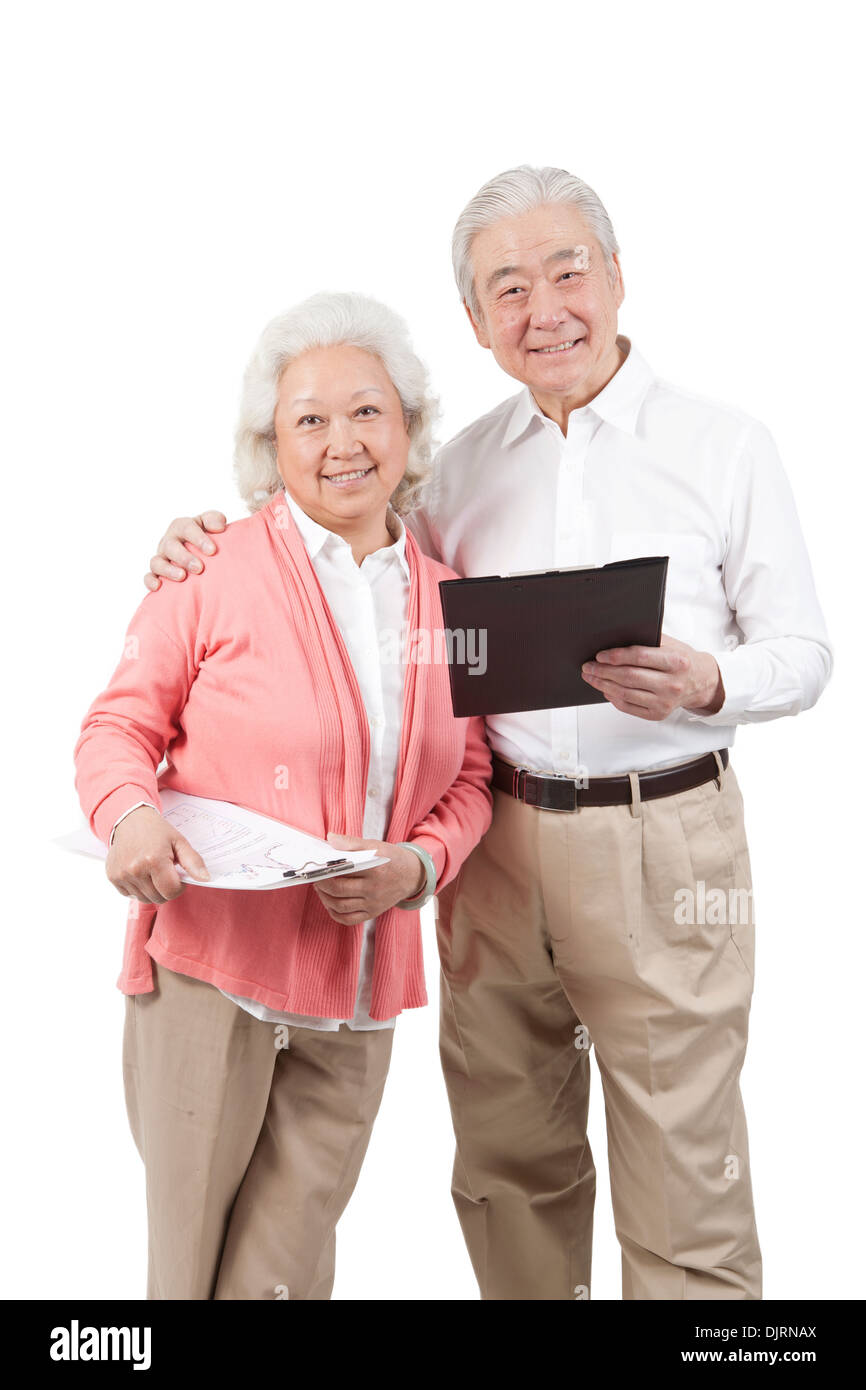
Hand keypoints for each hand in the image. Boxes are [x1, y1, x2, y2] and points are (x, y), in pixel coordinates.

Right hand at [105, 806, 209, 902]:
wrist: (129, 820)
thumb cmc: (156, 831)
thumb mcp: (179, 841)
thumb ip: (194, 862)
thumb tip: (206, 879)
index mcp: (154, 860)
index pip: (172, 891)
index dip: (179, 886)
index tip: (177, 874)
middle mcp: (135, 870)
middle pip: (159, 898)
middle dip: (166, 888)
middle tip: (165, 871)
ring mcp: (122, 875)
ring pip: (145, 898)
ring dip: (152, 890)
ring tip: (152, 871)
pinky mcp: (113, 877)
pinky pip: (131, 895)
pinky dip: (138, 888)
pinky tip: (140, 873)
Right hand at [144, 511, 226, 590]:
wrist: (202, 553)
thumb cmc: (208, 538)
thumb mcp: (212, 524)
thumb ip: (215, 519)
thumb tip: (218, 527)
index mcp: (182, 527)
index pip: (186, 528)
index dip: (198, 538)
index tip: (212, 551)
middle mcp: (169, 541)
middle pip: (170, 546)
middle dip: (184, 557)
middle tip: (199, 568)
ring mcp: (161, 557)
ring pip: (157, 562)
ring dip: (168, 570)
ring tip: (182, 577)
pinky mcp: (156, 573)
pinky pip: (149, 577)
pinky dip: (151, 581)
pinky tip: (158, 587)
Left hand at [312, 833, 426, 925]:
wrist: (412, 875)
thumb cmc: (391, 858)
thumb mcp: (375, 845)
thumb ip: (352, 842)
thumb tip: (330, 839)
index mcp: (375, 869)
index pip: (344, 871)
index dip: (326, 870)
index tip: (317, 866)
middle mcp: (374, 890)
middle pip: (339, 890)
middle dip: (322, 884)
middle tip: (316, 877)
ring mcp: (373, 904)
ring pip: (340, 906)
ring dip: (325, 898)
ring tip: (320, 888)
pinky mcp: (372, 913)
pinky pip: (348, 919)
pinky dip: (335, 913)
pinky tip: (330, 903)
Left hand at [581, 632, 723, 720]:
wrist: (702, 682)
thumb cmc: (682, 660)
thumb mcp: (671, 644)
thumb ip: (648, 641)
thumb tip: (614, 638)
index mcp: (676, 661)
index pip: (640, 657)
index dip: (616, 656)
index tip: (600, 655)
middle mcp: (672, 684)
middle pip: (629, 677)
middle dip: (604, 671)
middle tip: (588, 666)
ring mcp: (665, 702)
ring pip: (626, 694)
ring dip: (603, 685)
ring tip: (591, 677)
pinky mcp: (658, 715)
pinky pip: (629, 707)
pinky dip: (613, 698)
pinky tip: (605, 689)